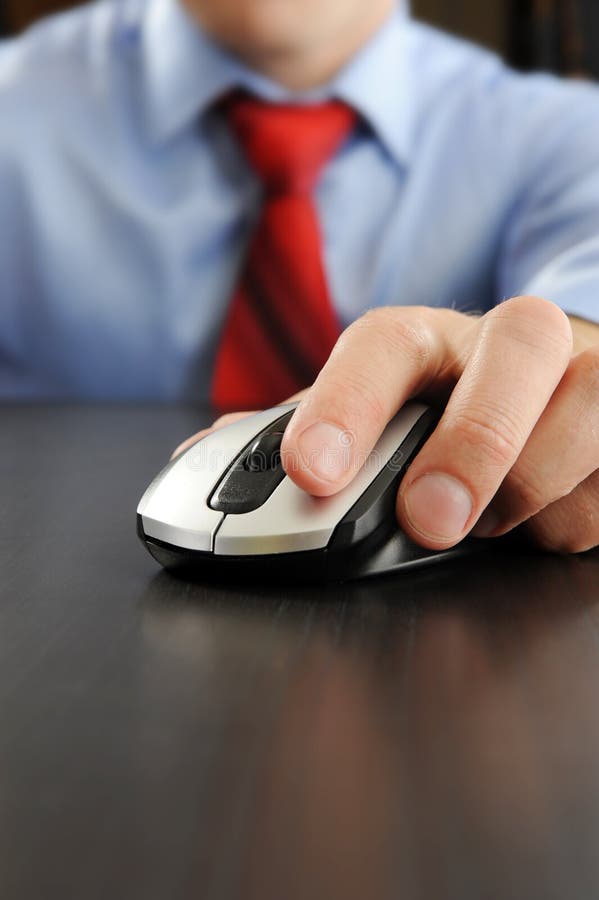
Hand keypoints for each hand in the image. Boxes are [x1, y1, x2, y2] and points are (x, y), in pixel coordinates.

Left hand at [281, 296, 598, 553]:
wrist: (551, 396)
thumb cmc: (449, 415)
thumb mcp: (377, 420)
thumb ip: (307, 432)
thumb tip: (214, 450)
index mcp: (432, 341)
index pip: (385, 346)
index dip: (345, 404)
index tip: (311, 471)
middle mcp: (516, 344)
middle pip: (519, 345)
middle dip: (475, 438)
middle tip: (429, 519)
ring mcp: (586, 376)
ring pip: (591, 405)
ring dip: (535, 481)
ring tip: (491, 524)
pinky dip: (570, 518)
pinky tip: (540, 522)